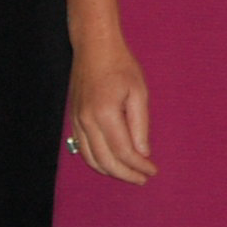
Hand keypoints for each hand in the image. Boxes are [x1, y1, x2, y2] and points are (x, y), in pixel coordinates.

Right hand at [66, 38, 157, 183]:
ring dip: (111, 171)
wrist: (93, 47)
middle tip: (143, 178)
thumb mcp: (139, 91)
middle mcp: (87, 122)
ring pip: (91, 159)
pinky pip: (83, 149)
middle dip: (126, 174)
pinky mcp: (73, 120)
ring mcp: (77, 122)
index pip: (123, 151)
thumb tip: (142, 153)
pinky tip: (111, 163)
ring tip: (130, 174)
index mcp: (105, 114)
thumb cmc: (120, 65)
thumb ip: (140, 124)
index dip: (138, 165)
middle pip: (106, 161)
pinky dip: (97, 161)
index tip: (153, 171)